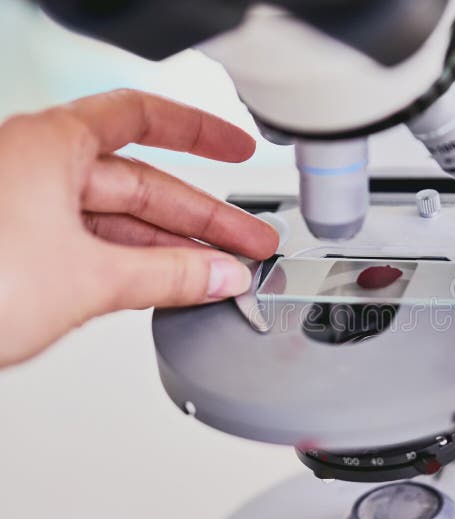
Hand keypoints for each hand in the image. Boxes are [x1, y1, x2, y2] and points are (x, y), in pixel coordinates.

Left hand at [0, 89, 278, 366]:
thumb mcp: (87, 279)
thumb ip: (167, 275)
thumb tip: (219, 274)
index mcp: (51, 146)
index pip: (142, 118)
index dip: (198, 132)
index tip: (237, 149)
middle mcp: (39, 169)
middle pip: (142, 183)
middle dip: (202, 218)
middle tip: (249, 244)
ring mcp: (30, 212)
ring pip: (121, 222)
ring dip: (174, 249)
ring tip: (223, 272)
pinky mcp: (25, 252)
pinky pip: (98, 249)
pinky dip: (139, 267)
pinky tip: (174, 283)